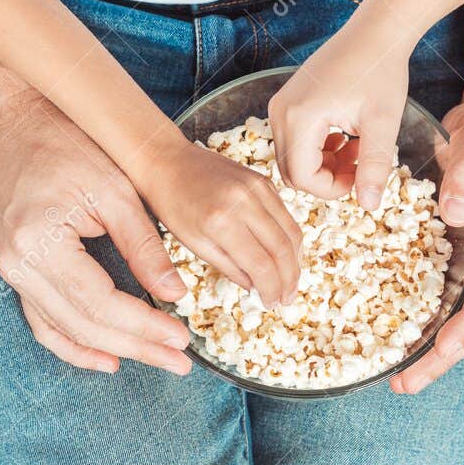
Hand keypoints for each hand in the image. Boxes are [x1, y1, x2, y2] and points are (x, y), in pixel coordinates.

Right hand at [0, 91, 193, 374]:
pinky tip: (107, 359)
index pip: (100, 302)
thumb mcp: (115, 189)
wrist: (15, 126)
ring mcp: (11, 274)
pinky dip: (75, 345)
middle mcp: (18, 265)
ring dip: (111, 351)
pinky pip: (43, 324)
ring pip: (64, 331)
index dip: (143, 326)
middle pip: (84, 325)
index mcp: (40, 241)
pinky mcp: (16, 275)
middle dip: (136, 346)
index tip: (182, 340)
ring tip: (156, 362)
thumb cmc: (66, 146)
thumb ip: (144, 245)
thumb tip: (175, 295)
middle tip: (180, 362)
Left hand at [138, 139, 302, 305]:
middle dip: (289, 279)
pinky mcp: (263, 181)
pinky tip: (285, 256)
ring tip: (290, 282)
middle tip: (287, 299)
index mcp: (222, 221)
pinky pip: (285, 215)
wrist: (168, 161)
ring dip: (295, 261)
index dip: (271, 289)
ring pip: (291, 232)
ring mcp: (257, 187)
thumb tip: (257, 287)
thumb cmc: (172, 204)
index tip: (272, 304)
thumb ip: (229, 267)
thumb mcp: (194, 243)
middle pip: (282, 249)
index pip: (261, 265)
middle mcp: (245, 202)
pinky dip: (289, 239)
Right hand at [269, 21, 411, 209]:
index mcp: (299, 117)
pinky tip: (345, 139)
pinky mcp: (287, 103)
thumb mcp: (383, 124)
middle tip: (359, 166)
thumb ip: (374, 167)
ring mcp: (280, 106)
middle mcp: (280, 112)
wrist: (376, 32)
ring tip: (357, 150)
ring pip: (293, 159)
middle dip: (326, 179)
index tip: (359, 179)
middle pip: (292, 171)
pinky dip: (318, 150)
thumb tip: (370, 207)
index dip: (331, 189)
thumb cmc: (381, 71)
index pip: (302, 177)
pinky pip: (294, 142)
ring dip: (323, 165)